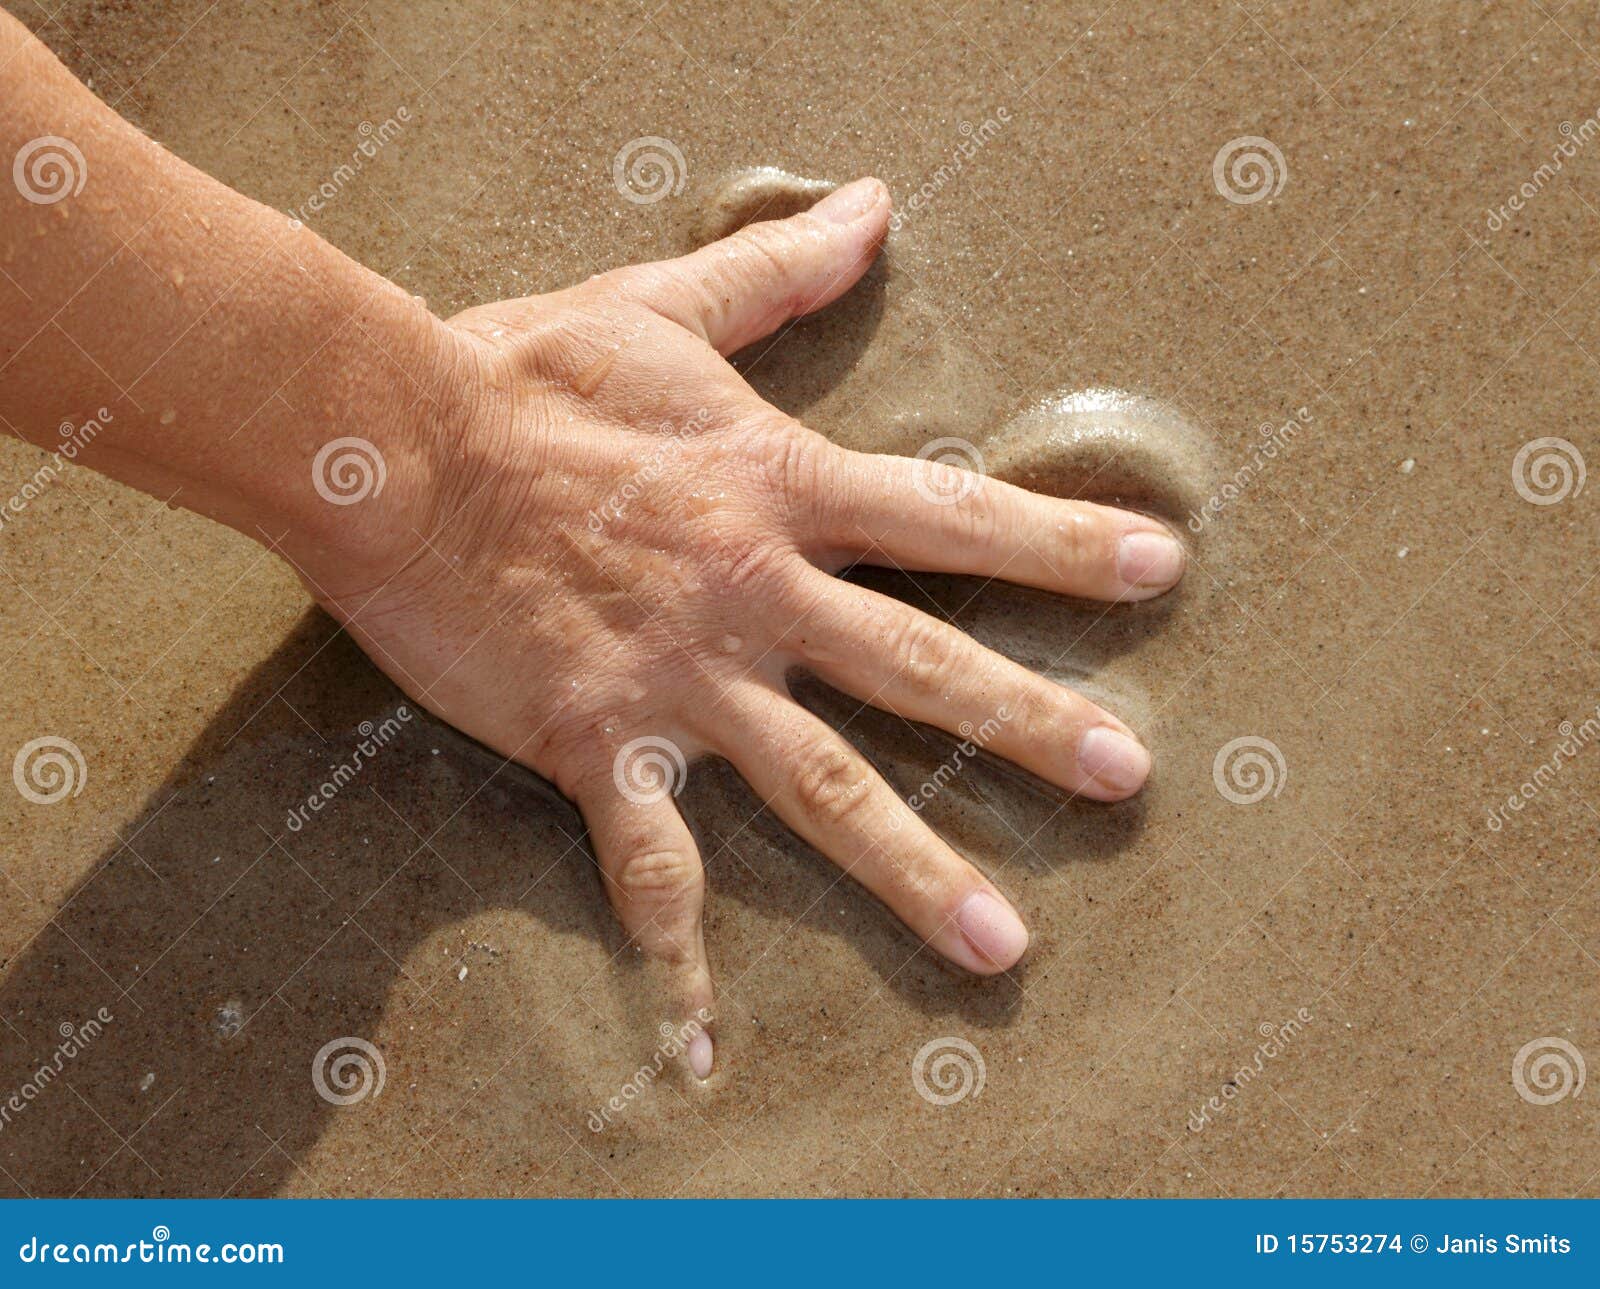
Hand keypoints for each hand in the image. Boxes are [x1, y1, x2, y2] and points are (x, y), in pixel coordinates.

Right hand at [298, 178, 1185, 1077]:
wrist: (391, 440)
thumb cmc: (522, 368)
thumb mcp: (662, 305)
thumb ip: (778, 272)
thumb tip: (873, 206)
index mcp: (780, 487)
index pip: (954, 517)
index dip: (1063, 540)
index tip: (1162, 569)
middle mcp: (758, 591)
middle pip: (925, 666)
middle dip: (1034, 723)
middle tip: (1136, 780)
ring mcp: (684, 677)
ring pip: (825, 785)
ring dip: (918, 867)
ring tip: (1003, 946)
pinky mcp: (599, 741)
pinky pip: (651, 871)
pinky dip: (679, 965)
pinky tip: (703, 1054)